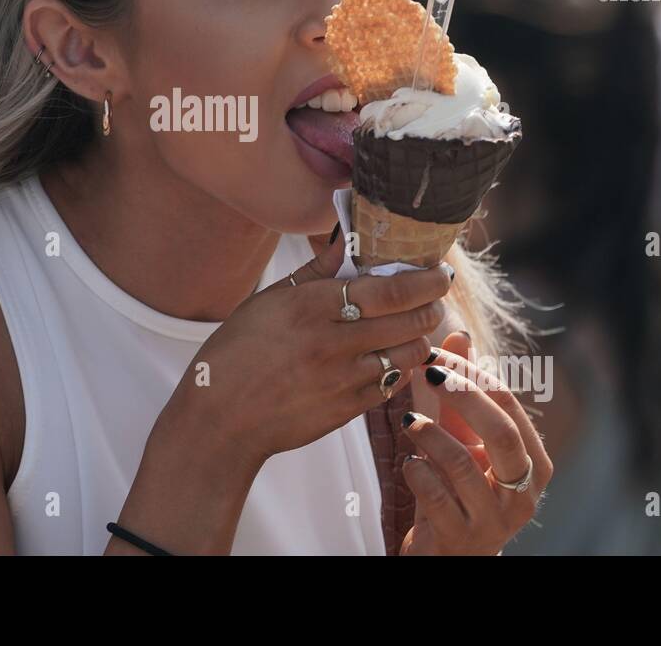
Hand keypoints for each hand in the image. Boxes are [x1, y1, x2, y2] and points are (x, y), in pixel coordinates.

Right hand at [160, 230, 450, 468]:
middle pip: (408, 319)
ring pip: (408, 354)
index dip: (424, 280)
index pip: (388, 290)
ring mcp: (343, 379)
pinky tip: (392, 358)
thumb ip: (313, 272)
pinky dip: (399, 368)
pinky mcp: (347, 410)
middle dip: (431, 305)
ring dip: (419, 337)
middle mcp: (332, 342)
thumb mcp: (268, 302)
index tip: (439, 272)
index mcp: (311, 307)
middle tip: (435, 296)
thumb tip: (344, 241)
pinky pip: (391, 385)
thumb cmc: (236, 354)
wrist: (221, 419)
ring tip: (415, 326)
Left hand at [398, 331, 553, 554]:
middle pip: (499, 430)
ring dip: (429, 435)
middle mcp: (522, 491)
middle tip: (428, 373)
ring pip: (462, 464)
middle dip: (461, 395)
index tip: (434, 354)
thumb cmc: (457, 485)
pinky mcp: (460, 538)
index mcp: (532, 459)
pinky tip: (409, 463)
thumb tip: (458, 332)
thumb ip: (460, 388)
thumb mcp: (460, 433)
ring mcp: (493, 519)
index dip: (470, 373)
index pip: (508, 402)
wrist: (448, 551)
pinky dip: (416, 470)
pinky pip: (434, 495)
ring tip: (408, 422)